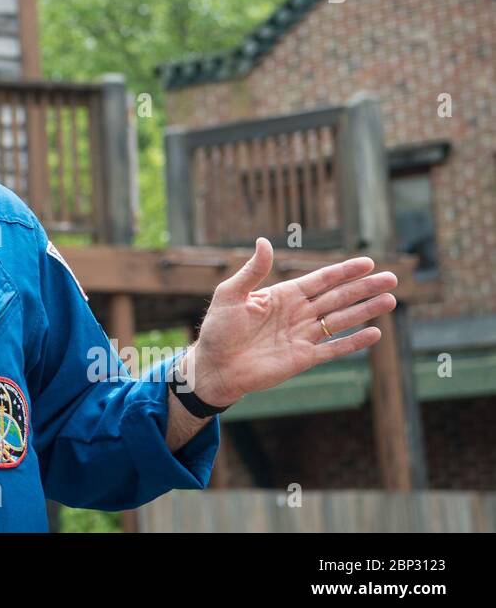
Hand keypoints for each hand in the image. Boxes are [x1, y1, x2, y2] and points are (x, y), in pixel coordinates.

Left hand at [186, 237, 397, 406]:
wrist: (215, 366)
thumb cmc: (218, 329)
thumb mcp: (230, 294)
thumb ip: (252, 271)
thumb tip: (264, 242)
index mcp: (283, 295)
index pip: (321, 280)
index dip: (344, 271)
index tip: (368, 262)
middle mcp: (298, 313)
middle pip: (338, 297)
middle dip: (364, 288)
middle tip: (393, 278)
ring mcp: (302, 335)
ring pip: (341, 320)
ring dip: (366, 310)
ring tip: (391, 300)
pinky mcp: (303, 358)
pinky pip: (333, 348)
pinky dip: (353, 342)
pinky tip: (374, 333)